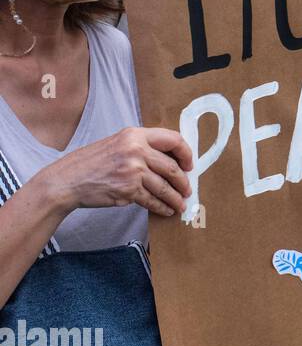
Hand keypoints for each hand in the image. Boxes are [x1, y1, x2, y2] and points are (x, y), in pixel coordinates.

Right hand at [38, 127, 192, 217]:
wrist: (67, 180)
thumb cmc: (92, 163)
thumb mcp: (117, 144)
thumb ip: (142, 147)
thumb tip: (171, 160)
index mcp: (135, 135)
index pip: (173, 139)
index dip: (186, 153)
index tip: (189, 165)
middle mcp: (136, 150)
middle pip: (172, 167)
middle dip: (183, 182)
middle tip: (188, 190)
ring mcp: (133, 170)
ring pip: (165, 187)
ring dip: (175, 198)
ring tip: (180, 204)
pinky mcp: (128, 190)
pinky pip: (152, 200)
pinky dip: (162, 207)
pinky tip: (166, 210)